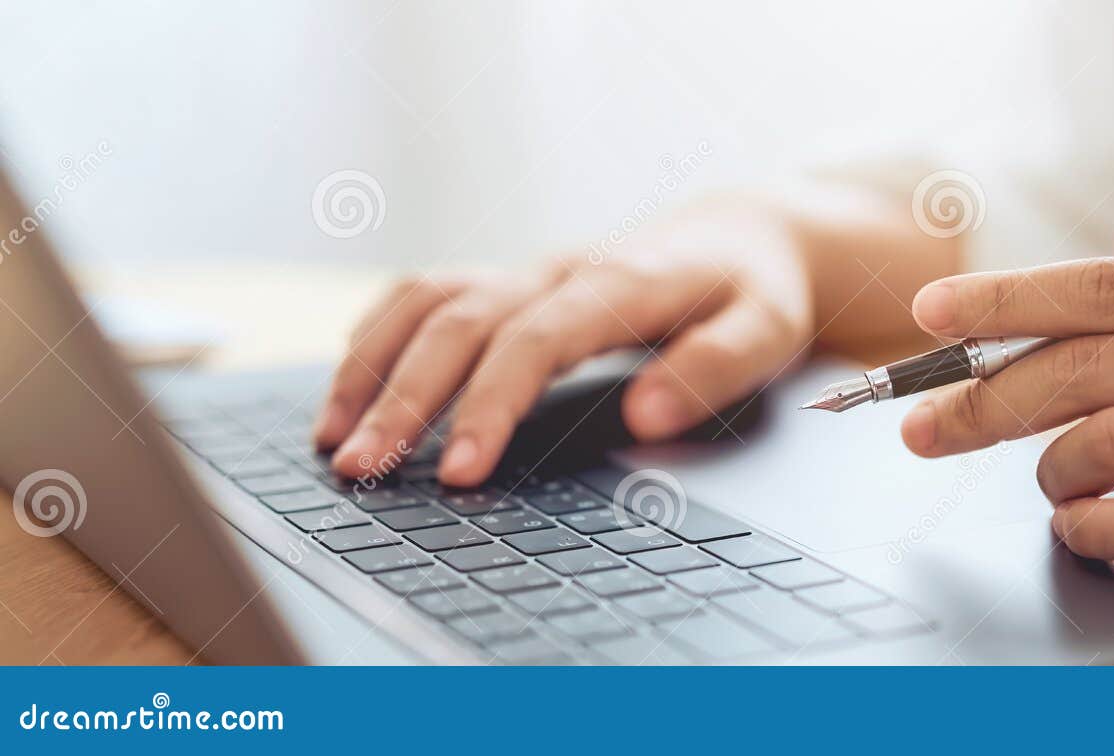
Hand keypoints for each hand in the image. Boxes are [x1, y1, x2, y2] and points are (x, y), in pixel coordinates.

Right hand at [313, 202, 812, 486]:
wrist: (744, 232)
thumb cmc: (755, 290)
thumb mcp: (767, 331)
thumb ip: (713, 369)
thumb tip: (645, 416)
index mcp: (617, 285)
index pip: (532, 342)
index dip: (488, 405)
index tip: (457, 472)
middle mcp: (560, 271)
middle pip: (459, 323)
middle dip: (402, 397)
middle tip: (362, 471)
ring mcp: (530, 272)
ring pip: (428, 300)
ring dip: (372, 364)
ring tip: (332, 437)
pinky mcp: (516, 281)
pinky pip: (430, 292)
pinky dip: (382, 331)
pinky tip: (351, 377)